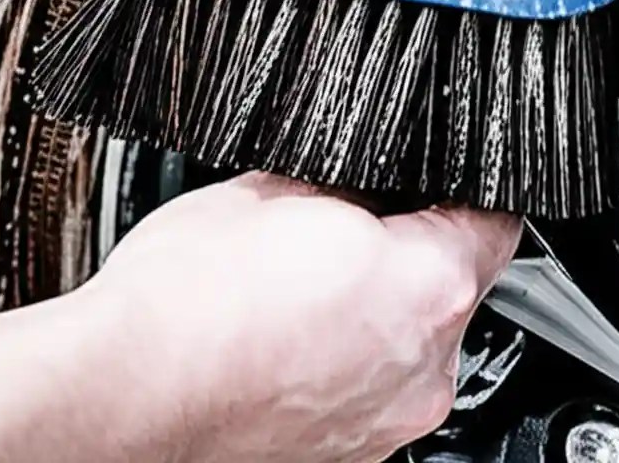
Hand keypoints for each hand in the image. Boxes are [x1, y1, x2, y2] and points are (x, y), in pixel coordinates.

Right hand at [81, 172, 522, 461]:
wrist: (121, 393)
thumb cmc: (184, 303)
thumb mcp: (274, 191)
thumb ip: (346, 187)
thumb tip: (362, 183)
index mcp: (426, 286)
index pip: (496, 222)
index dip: (469, 193)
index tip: (447, 185)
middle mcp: (424, 367)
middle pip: (452, 290)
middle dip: (408, 258)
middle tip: (341, 236)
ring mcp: (386, 421)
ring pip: (408, 348)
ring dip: (373, 318)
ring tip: (297, 296)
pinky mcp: (350, 457)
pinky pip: (370, 393)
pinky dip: (343, 368)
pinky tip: (285, 344)